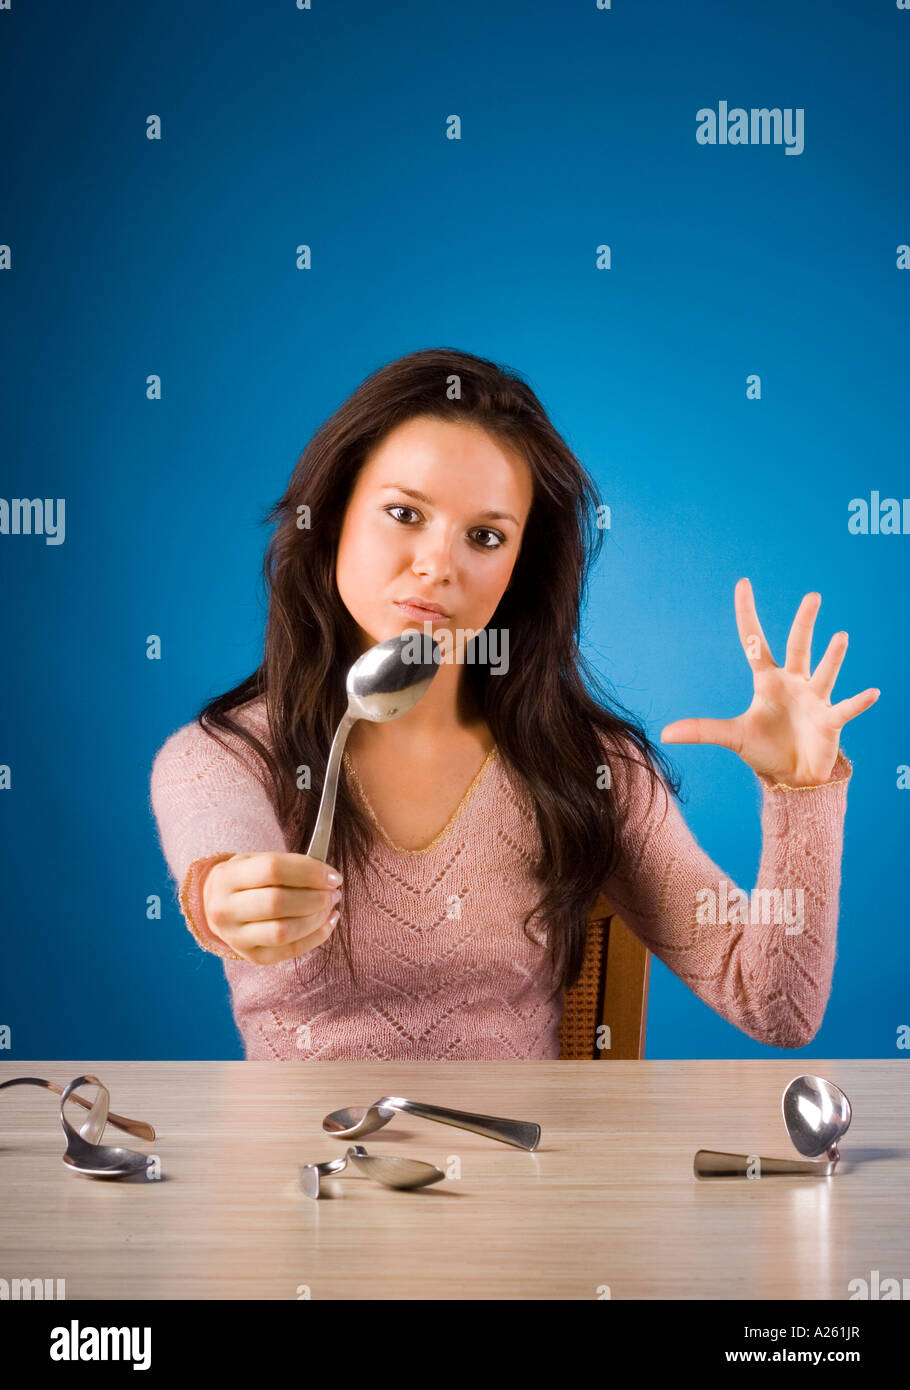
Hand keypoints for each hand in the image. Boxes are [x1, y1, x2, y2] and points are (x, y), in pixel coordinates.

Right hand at [201, 851, 342, 963]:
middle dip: (315, 897)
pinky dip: (316, 937)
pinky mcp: (252, 956)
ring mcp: (236, 937)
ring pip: (283, 931)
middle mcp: (224, 909)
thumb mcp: (256, 861)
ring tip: (330, 907)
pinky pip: (289, 951)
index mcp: (226, 877)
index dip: (309, 872)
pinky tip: (327, 923)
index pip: (272, 869)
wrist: (218, 906)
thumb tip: (327, 876)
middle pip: (277, 903)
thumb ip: (289, 865)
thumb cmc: (246, 879)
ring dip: (316, 919)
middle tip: (333, 892)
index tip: (333, 876)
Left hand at [660, 578, 879, 786]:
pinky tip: (872, 692)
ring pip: (824, 672)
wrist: (792, 776)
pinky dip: (858, 702)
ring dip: (833, 657)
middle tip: (813, 596)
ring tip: (840, 636)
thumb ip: (702, 730)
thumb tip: (664, 733)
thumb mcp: (732, 737)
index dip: (747, 614)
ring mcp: (815, 699)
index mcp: (768, 681)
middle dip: (805, 623)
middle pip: (799, 647)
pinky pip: (846, 709)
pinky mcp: (830, 721)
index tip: (743, 583)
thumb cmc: (764, 749)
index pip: (755, 641)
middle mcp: (794, 683)